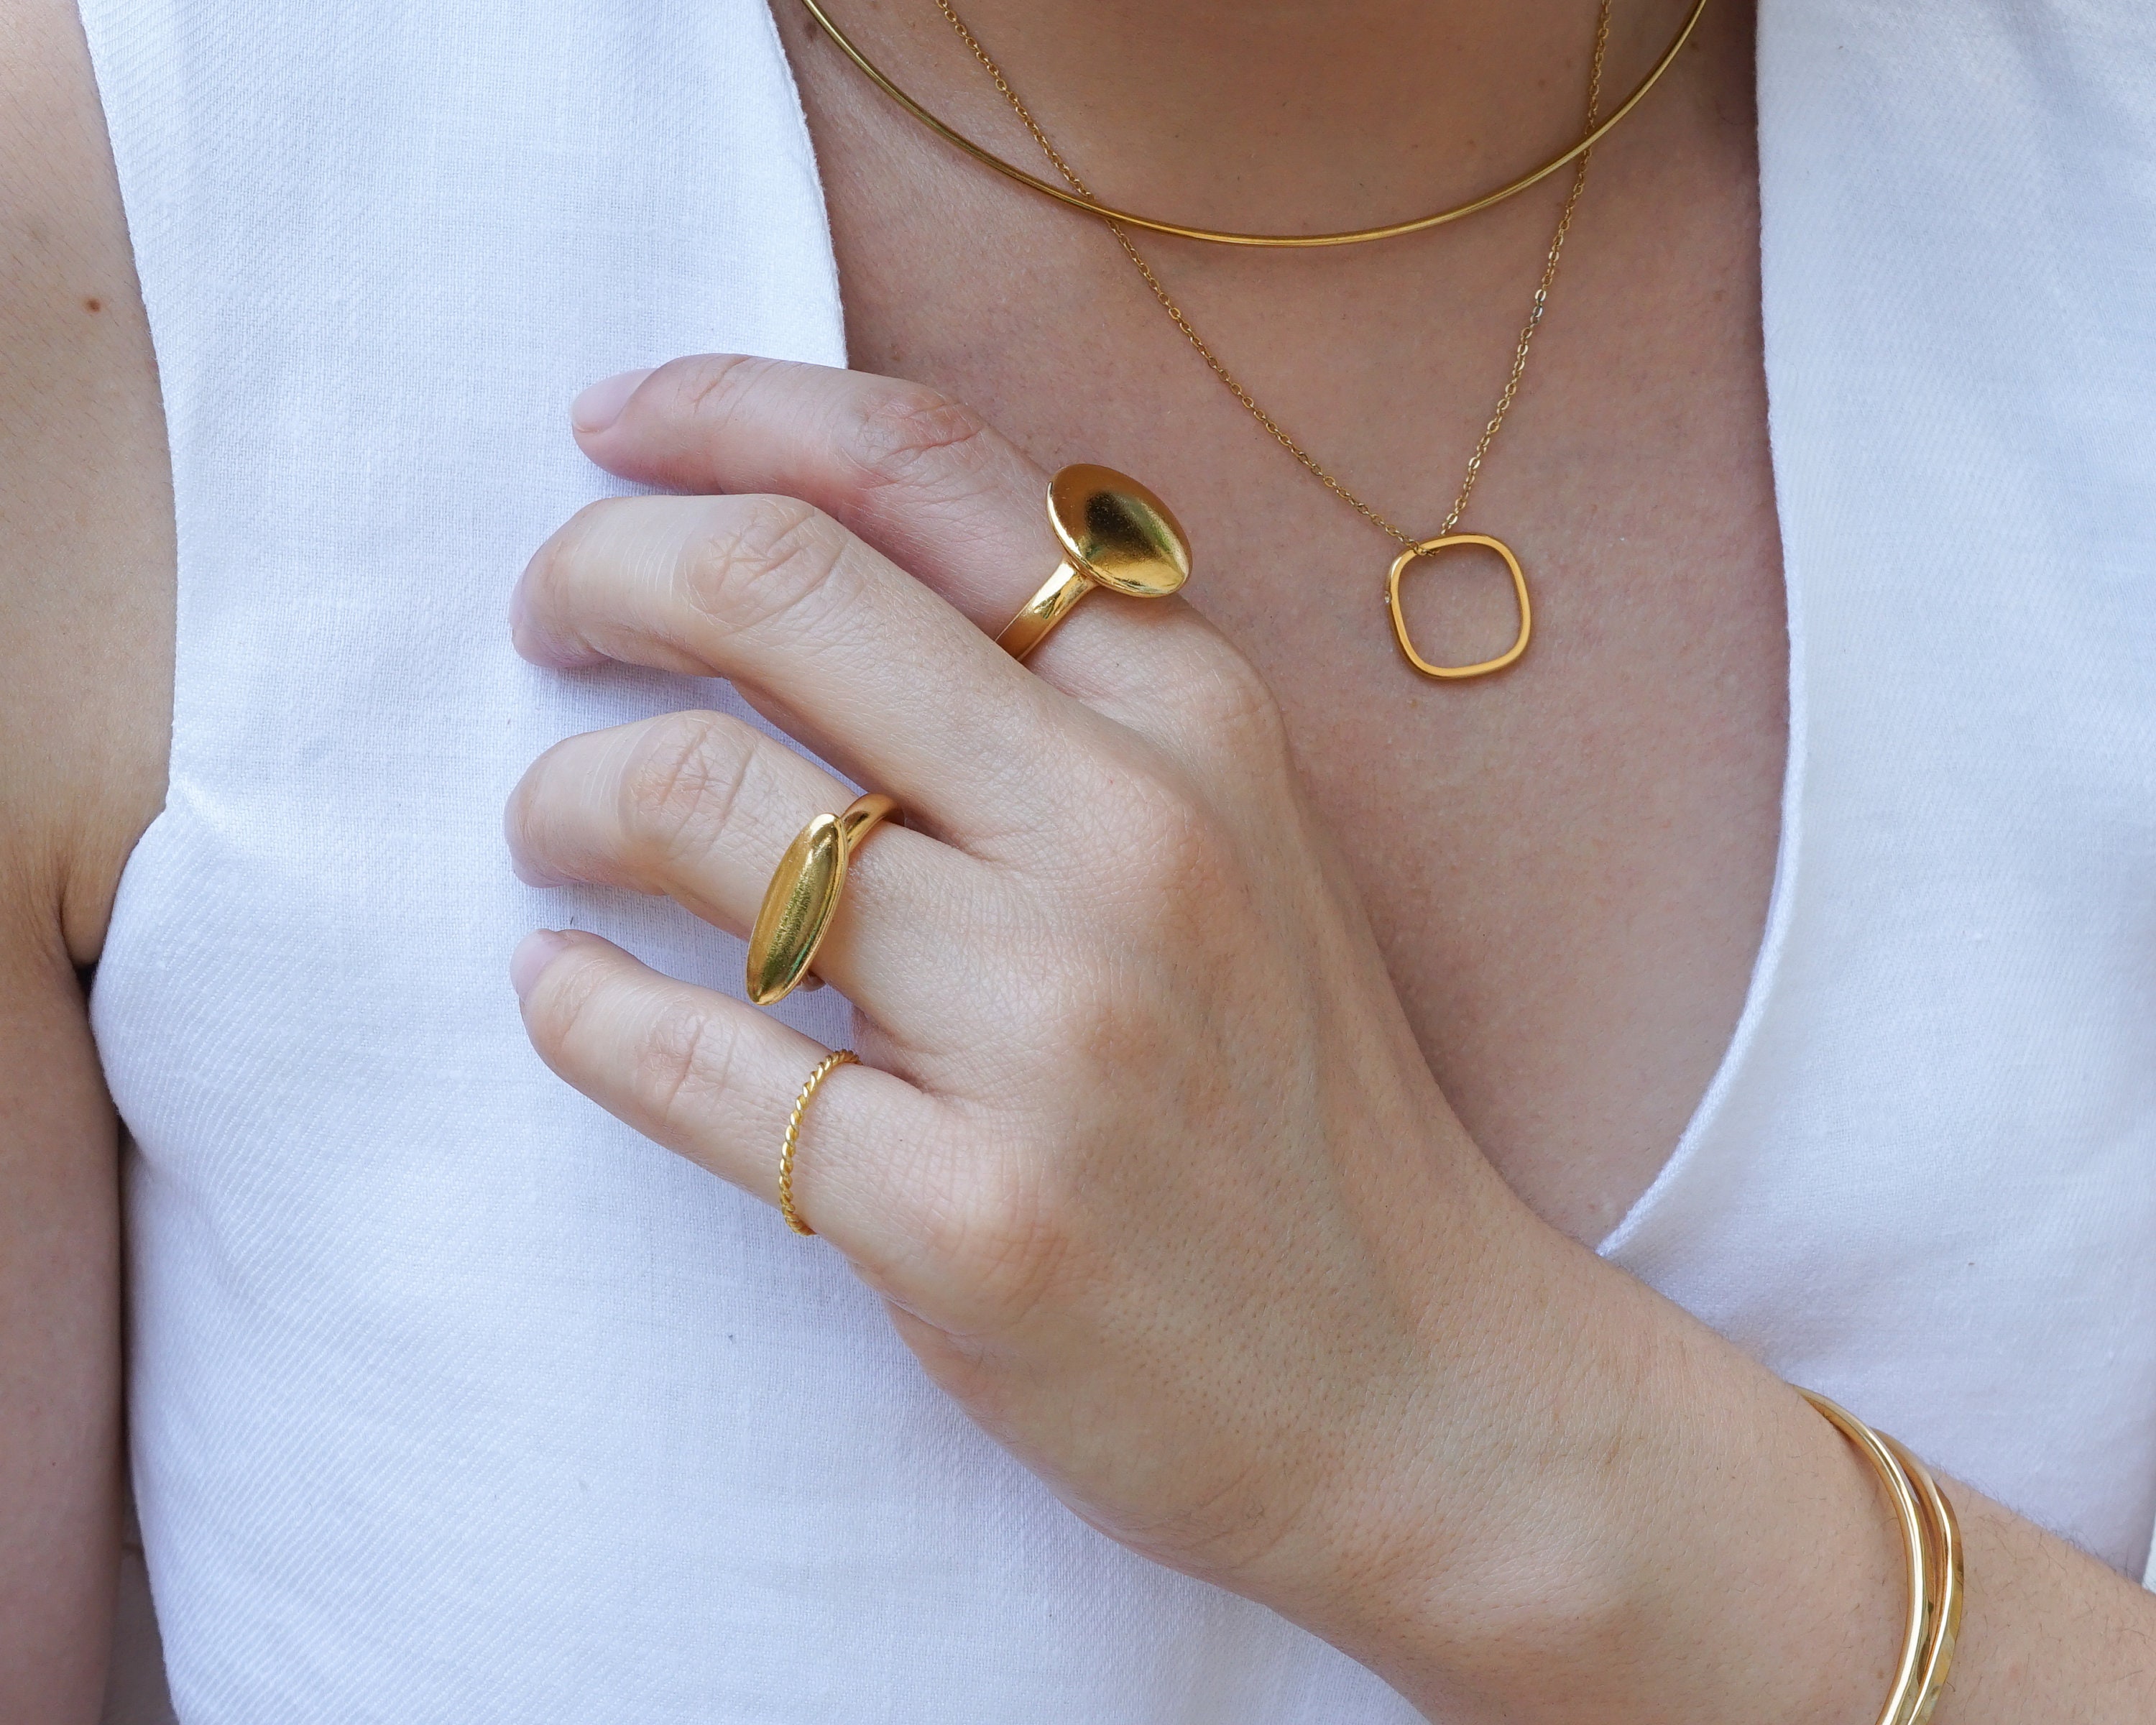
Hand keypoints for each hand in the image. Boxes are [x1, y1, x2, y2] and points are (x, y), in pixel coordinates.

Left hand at [504, 356, 1896, 1720]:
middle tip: (547, 617)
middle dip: (601, 570)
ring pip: (701, 805)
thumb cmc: (1294, 1094)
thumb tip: (800, 562)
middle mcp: (1130, 833)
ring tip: (556, 832)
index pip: (918, 466)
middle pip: (778, 588)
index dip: (724, 413)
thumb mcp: (1233, 829)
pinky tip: (561, 989)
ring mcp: (1054, 1027)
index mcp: (1194, 712)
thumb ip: (1061, 686)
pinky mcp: (967, 1216)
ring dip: (565, 795)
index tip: (608, 433)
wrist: (1414, 1376)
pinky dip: (575, 1004)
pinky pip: (689, 1056)